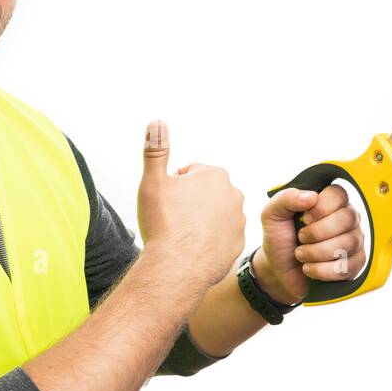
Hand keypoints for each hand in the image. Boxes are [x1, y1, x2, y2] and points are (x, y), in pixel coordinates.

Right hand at [136, 120, 245, 288]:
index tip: (165, 202)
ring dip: (198, 220)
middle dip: (188, 201)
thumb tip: (157, 121)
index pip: (189, 173)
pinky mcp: (238, 244)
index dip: (172, 187)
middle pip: (203, 193)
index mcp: (215, 175)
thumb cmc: (163, 223)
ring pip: (212, 215)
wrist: (176, 268)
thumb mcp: (153, 182)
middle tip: (171, 218)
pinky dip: (207, 240)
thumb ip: (155, 150)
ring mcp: (238, 221)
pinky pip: (219, 237)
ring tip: (181, 235)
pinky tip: (191, 249)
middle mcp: (233, 195)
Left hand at [254, 184, 365, 303]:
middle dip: (318, 232)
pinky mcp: (354, 264)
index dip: (321, 208)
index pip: (338, 194)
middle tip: (301, 238)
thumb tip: (311, 196)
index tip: (304, 219)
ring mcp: (354, 241)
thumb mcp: (272, 214)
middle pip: (347, 218)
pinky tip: (309, 268)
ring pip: (347, 244)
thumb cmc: (279, 238)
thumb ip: (286, 198)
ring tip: (300, 254)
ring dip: (316, 252)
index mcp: (329, 201)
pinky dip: (322, 270)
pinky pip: (347, 267)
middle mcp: (346, 219)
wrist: (278, 270)